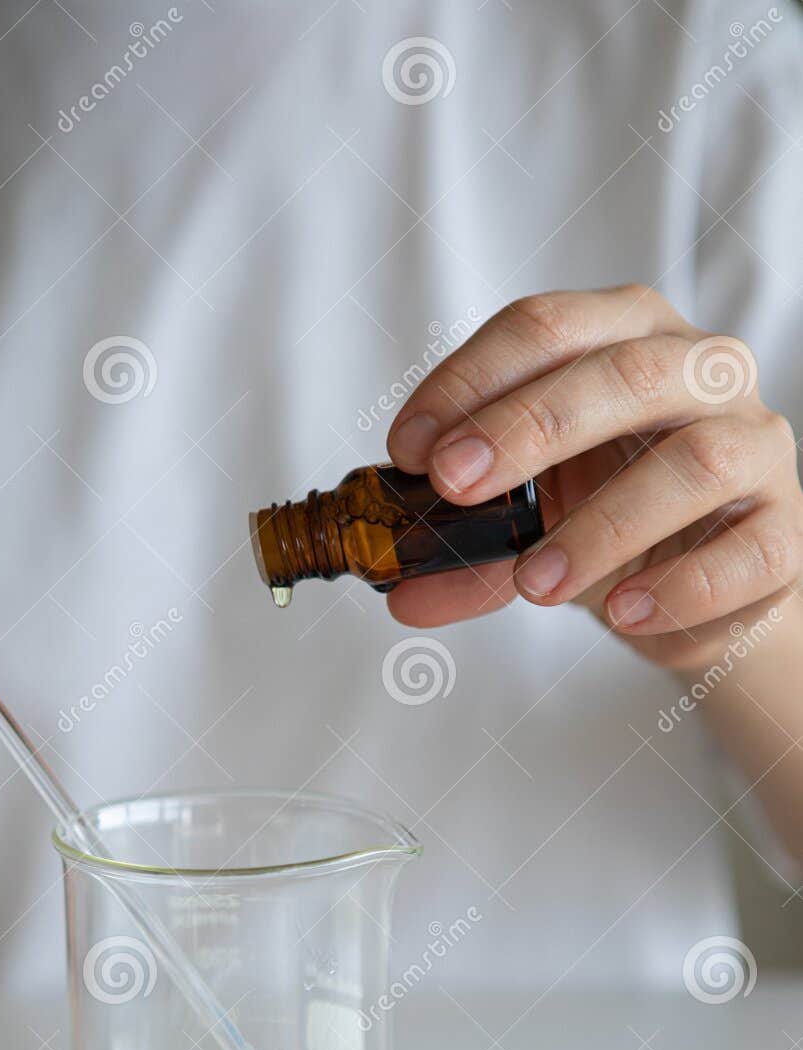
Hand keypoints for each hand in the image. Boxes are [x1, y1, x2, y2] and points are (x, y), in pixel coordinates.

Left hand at [385, 284, 801, 672]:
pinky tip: (624, 612)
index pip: (548, 327)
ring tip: (536, 582)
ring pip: (695, 461)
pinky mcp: (785, 528)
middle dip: (528, 427)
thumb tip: (396, 589)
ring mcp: (755, 444)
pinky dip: (681, 585)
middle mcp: (701, 370)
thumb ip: (464, 549)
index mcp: (626, 334)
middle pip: (622, 373)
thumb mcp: (525, 520)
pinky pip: (750, 550)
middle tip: (455, 487)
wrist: (694, 590)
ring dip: (604, 524)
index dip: (471, 382)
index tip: (411, 449)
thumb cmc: (606, 518)